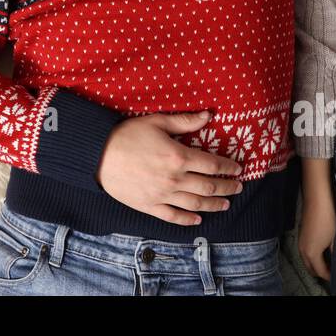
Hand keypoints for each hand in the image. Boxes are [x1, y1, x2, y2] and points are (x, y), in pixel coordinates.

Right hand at [96, 111, 243, 225]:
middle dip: (227, 187)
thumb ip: (184, 121)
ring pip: (196, 204)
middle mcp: (174, 179)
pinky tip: (198, 219)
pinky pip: (173, 216)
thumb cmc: (126, 135)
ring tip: (225, 204)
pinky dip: (188, 219)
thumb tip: (208, 116)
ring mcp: (162, 195)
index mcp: (178, 156)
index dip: (228, 167)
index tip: (238, 169)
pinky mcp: (150, 206)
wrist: (97, 155)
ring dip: (214, 205)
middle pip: (209, 187)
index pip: (212, 164)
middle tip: (238, 187)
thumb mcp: (156, 122)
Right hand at [298, 158, 335, 280]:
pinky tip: (323, 251)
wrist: (317, 197)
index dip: (330, 276)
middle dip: (321, 272)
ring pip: (306, 260)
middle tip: (333, 272)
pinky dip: (312, 256)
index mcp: (312, 253)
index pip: (320, 272)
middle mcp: (303, 250)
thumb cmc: (327, 218)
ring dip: (315, 264)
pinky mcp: (302, 233)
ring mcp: (301, 241)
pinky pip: (305, 251)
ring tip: (329, 263)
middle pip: (311, 268)